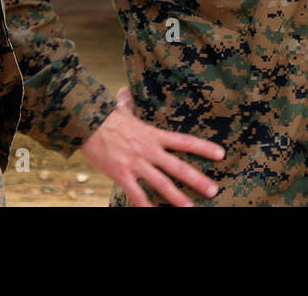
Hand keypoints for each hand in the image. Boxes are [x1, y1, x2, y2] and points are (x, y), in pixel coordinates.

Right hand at [80, 86, 224, 206]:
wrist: (86, 122)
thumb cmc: (104, 115)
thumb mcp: (122, 108)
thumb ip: (127, 102)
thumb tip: (125, 91)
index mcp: (153, 135)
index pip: (184, 141)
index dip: (204, 148)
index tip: (221, 154)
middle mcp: (149, 150)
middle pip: (178, 167)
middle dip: (197, 180)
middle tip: (213, 190)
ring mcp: (136, 164)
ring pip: (162, 184)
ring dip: (177, 198)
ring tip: (190, 209)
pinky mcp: (121, 175)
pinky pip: (136, 194)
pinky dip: (145, 206)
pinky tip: (153, 214)